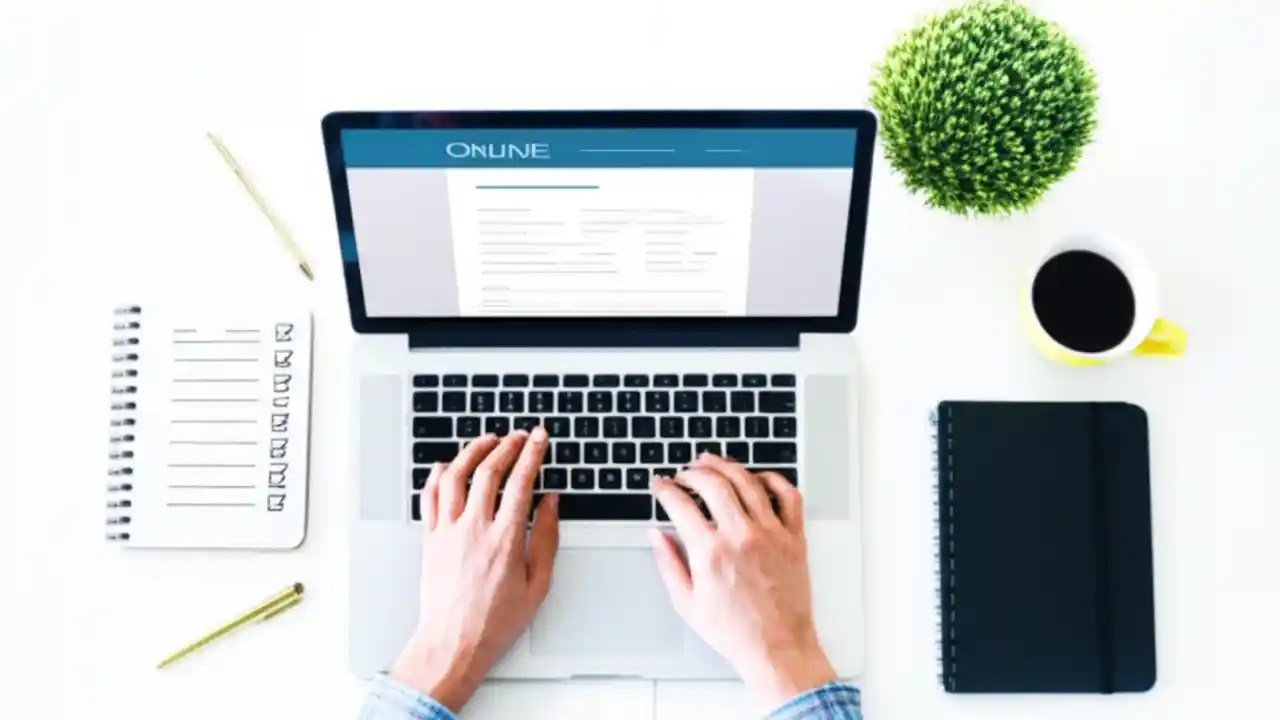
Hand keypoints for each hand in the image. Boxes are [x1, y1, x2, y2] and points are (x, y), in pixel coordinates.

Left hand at [390, 429, 558, 712]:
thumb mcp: (537, 584)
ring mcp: (448, 532)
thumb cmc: (495, 621)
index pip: (521, 482)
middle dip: (508, 445)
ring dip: (474, 451)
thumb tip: (550, 503)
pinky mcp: (430, 538)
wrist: (452, 643)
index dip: (532, 453)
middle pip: (489, 471)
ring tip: (489, 440)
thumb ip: (545, 538)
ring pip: (457, 475)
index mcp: (505, 540)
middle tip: (520, 436)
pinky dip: (440, 474)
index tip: (540, 439)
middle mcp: (474, 529)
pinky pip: (430, 495)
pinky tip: (450, 465)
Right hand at [650, 454, 835, 707]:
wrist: (777, 648)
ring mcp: (771, 534)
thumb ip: (668, 564)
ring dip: (726, 466)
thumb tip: (657, 536)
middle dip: (693, 471)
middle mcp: (741, 537)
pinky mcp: (794, 538)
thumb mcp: (687, 603)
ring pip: (748, 482)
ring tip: (713, 463)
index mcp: (711, 553)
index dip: (665, 489)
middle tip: (685, 473)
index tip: (661, 485)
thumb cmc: (735, 632)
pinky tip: (758, 478)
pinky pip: (788, 496)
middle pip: (714, 483)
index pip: (681, 504)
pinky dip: (773, 480)